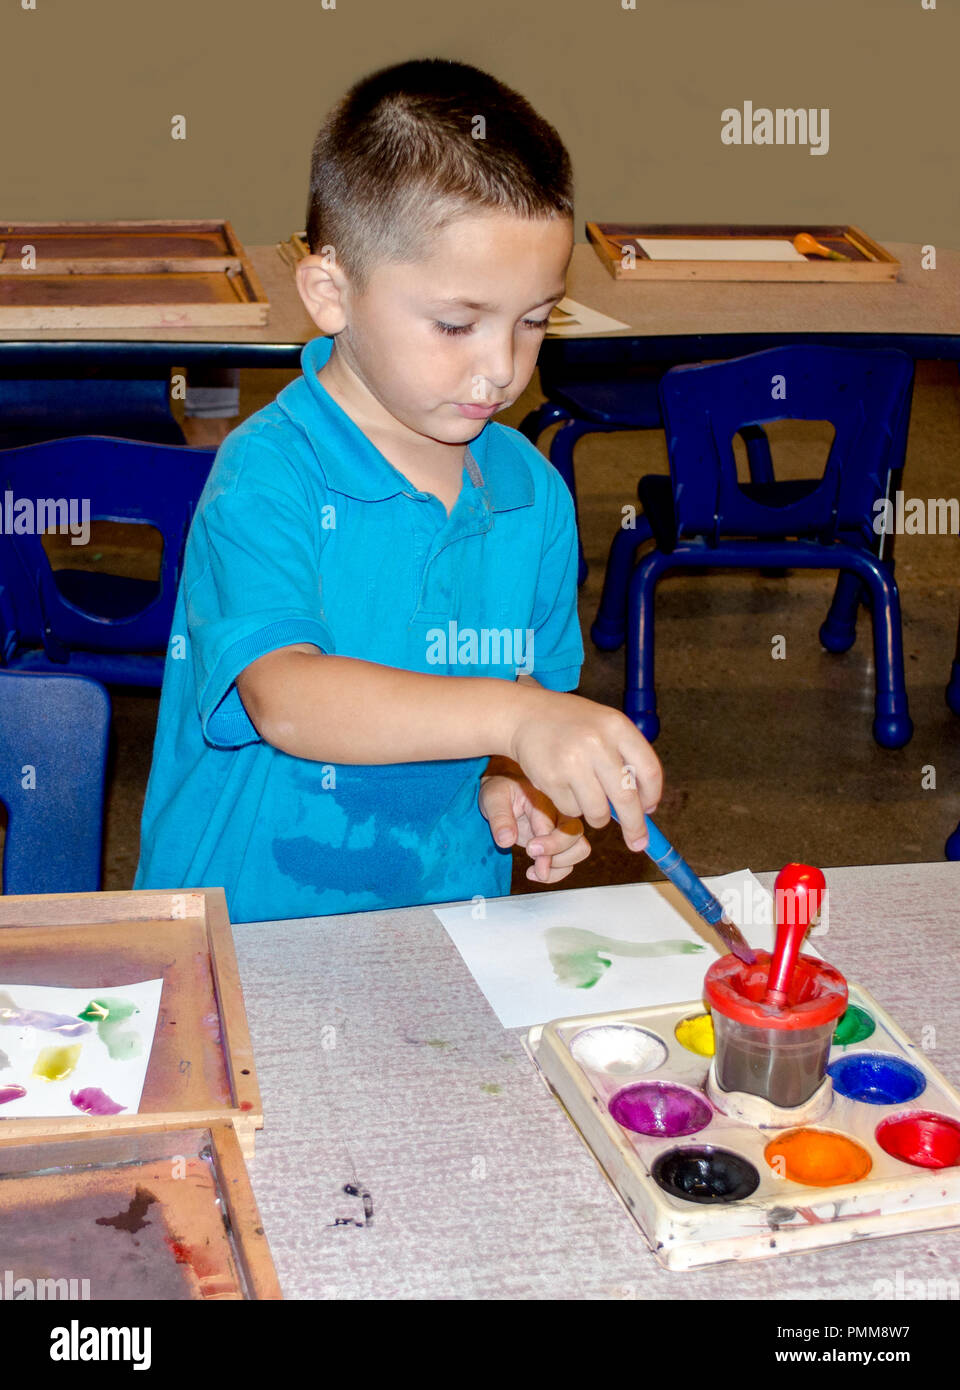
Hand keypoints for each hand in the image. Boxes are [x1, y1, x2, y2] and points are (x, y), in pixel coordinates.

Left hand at [479, 769, 590, 884]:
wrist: (504, 789)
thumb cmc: (500, 791)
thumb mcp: (493, 797)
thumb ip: (499, 817)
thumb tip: (506, 840)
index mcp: (546, 801)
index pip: (558, 825)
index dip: (550, 844)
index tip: (529, 850)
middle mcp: (560, 814)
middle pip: (576, 836)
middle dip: (558, 855)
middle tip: (532, 858)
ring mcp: (561, 828)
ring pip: (580, 850)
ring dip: (560, 866)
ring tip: (534, 870)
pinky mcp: (558, 841)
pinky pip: (570, 861)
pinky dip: (556, 873)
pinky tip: (534, 872)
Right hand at [505, 686, 661, 852]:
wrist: (526, 715)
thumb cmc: (571, 724)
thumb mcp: (605, 726)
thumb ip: (626, 757)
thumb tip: (645, 806)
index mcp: (617, 726)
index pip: (649, 771)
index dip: (652, 796)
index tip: (650, 810)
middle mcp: (597, 742)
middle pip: (627, 799)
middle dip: (635, 826)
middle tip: (638, 842)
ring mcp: (572, 761)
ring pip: (598, 812)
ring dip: (597, 816)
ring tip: (588, 798)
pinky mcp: (551, 779)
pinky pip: (572, 811)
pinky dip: (572, 807)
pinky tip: (565, 785)